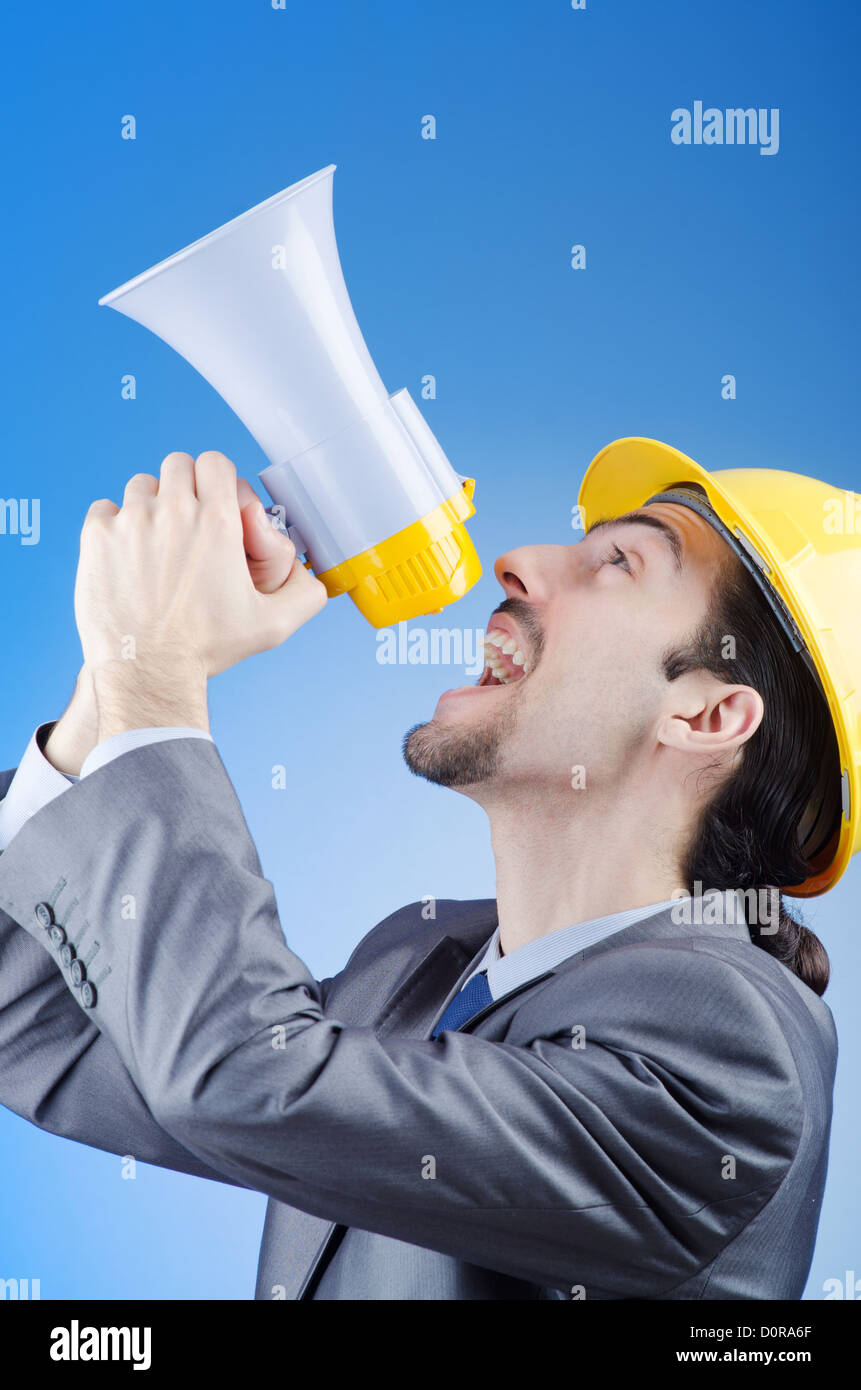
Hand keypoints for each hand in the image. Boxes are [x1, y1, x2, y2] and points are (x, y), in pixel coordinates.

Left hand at [68, 451, 326, 743]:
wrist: (148, 671)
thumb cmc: (208, 650)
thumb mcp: (272, 626)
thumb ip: (305, 594)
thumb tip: (315, 576)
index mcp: (218, 523)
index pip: (216, 462)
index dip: (217, 481)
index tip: (215, 506)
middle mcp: (174, 513)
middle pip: (178, 464)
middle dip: (185, 487)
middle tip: (187, 521)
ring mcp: (131, 523)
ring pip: (141, 484)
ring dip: (151, 505)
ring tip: (157, 541)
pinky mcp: (97, 538)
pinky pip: (104, 509)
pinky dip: (114, 525)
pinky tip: (127, 555)